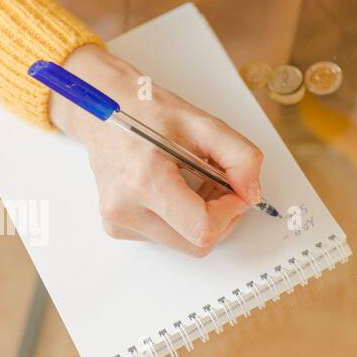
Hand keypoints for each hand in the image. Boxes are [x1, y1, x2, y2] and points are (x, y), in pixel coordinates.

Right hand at [49, 45, 264, 256]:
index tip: (236, 189)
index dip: (231, 213)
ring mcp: (119, 222)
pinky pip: (168, 237)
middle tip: (221, 183)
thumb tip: (252, 193)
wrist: (104, 112)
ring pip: (185, 243)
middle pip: (197, 244)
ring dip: (204, 217)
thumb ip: (240, 157)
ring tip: (198, 180)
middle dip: (221, 216)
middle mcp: (125, 210)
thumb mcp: (205, 124)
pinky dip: (185, 218)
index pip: (203, 229)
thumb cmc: (148, 113)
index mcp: (145, 182)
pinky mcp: (118, 227)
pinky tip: (181, 188)